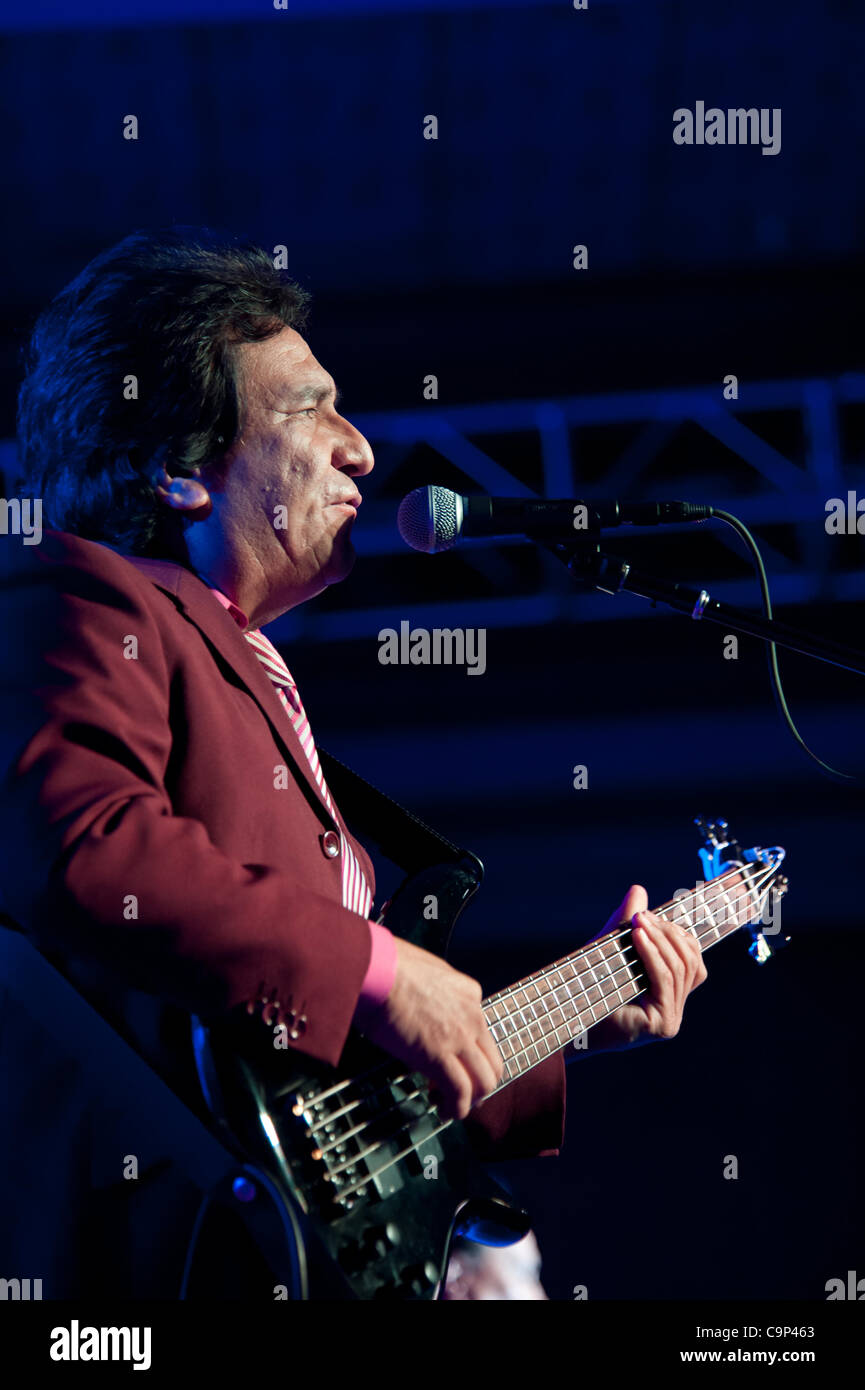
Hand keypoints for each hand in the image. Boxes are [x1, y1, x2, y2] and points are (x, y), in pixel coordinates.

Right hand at [358, 937, 503, 1120]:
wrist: (375, 968)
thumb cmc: (386, 964)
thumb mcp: (424, 971)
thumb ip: (433, 992)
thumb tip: (420, 1010)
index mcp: (468, 993)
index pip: (482, 1033)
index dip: (468, 1054)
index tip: (450, 1063)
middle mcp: (472, 1015)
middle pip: (492, 1061)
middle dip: (481, 1083)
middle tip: (463, 1094)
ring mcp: (459, 1036)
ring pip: (485, 1081)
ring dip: (471, 1100)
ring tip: (452, 1107)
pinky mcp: (439, 1056)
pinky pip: (460, 1091)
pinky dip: (457, 1108)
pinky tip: (445, 1112)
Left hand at [580, 884, 707, 1053]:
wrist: (564, 1016)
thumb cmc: (585, 985)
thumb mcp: (610, 948)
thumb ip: (627, 922)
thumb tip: (639, 890)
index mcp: (667, 993)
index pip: (692, 960)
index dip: (679, 934)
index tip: (653, 915)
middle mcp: (674, 1009)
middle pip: (691, 961)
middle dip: (669, 933)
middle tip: (643, 916)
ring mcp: (671, 1020)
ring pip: (680, 968)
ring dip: (660, 939)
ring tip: (639, 921)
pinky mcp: (662, 1025)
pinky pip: (665, 980)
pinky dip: (653, 954)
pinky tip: (638, 936)